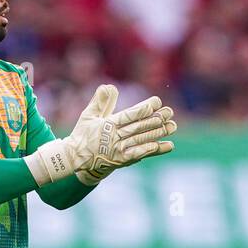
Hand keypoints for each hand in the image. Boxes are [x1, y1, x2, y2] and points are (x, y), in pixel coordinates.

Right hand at [25, 85, 176, 185]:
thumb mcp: (88, 115)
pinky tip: (165, 145)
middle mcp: (114, 137)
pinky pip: (139, 154)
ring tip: (172, 126)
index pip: (129, 115)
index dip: (144, 108)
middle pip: (139, 127)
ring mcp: (118, 150)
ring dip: (158, 133)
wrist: (74, 159)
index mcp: (108, 124)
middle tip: (170, 112)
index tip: (157, 101)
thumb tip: (109, 86)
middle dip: (156, 119)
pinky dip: (152, 150)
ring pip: (142, 140)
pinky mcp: (121, 160)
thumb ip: (100, 101)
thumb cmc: (82, 135)